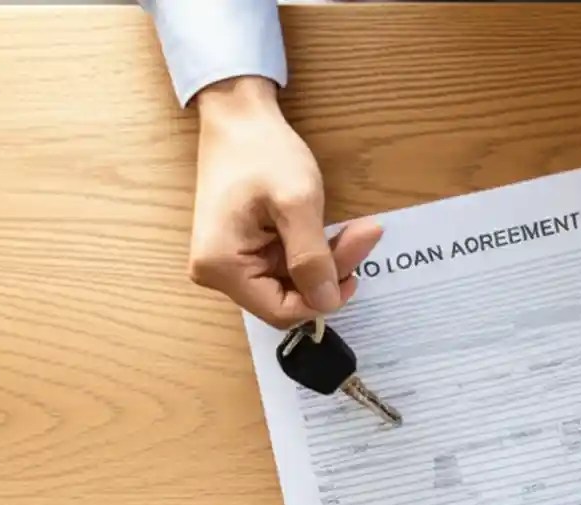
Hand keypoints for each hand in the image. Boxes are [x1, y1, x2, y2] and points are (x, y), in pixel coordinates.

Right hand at [186, 76, 381, 327]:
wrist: (239, 117)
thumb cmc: (262, 150)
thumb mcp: (296, 202)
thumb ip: (312, 257)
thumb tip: (327, 303)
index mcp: (222, 267)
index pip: (281, 311)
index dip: (323, 297)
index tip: (357, 269)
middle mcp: (218, 273)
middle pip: (287, 297)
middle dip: (328, 273)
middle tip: (362, 235)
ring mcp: (229, 262)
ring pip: (290, 283)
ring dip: (325, 261)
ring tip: (352, 229)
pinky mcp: (243, 250)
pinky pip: (284, 266)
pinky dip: (312, 252)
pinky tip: (328, 229)